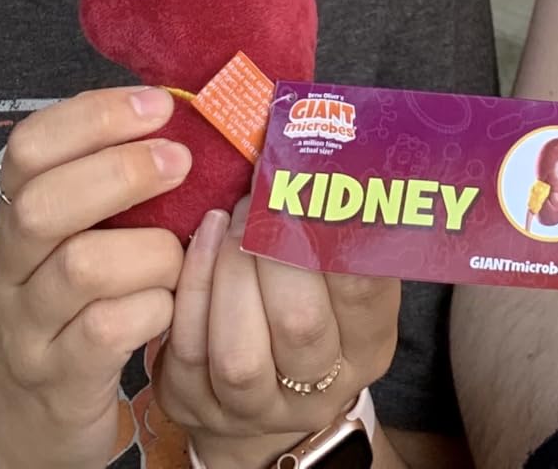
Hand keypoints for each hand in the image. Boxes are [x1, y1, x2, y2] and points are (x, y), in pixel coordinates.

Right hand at [0, 86, 193, 468]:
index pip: (28, 148)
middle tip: (180, 162)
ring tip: (181, 254)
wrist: (24, 417)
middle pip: (42, 205)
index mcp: (15, 218)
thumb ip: (112, 186)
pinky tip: (170, 307)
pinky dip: (155, 308)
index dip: (93, 116)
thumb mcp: (77, 239)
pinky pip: (108, 330)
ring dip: (151, 251)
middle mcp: (9, 269)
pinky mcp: (59, 379)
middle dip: (119, 173)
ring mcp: (28, 328)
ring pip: (82, 267)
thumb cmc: (72, 305)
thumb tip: (189, 118)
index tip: (159, 105)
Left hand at [155, 197, 400, 468]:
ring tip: (230, 219)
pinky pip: (188, 351)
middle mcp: (319, 391)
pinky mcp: (197, 407)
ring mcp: (255, 409)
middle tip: (262, 197)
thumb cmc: (306, 307)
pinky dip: (193, 288)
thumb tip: (334, 149)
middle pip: (299, 324)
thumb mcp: (339, 281)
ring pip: (239, 353)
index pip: (363, 291)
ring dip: (230, 272)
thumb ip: (339, 232)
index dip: (335, 233)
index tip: (313, 181)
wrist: (257, 393)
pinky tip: (200, 240)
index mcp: (369, 347)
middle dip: (273, 250)